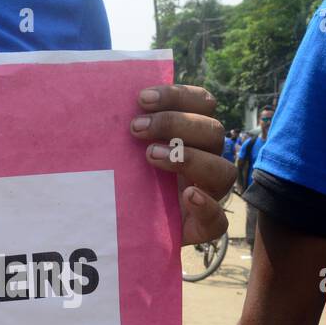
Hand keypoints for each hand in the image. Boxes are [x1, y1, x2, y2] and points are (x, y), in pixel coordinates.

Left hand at [131, 85, 233, 245]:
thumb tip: (101, 103)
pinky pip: (218, 219)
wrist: (122, 228)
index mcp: (192, 135)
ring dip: (189, 158)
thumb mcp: (122, 153)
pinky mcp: (203, 227)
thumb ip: (124, 130)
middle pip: (213, 132)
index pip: (202, 103)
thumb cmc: (122, 182)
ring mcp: (209, 194)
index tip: (142, 98)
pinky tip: (188, 195)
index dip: (178, 96)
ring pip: (224, 171)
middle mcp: (206, 160)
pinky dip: (206, 205)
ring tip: (151, 156)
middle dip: (175, 123)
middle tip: (136, 128)